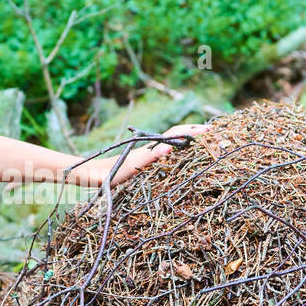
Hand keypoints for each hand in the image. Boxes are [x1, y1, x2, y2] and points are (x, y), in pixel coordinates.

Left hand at [82, 122, 208, 188]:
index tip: (211, 131)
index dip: (193, 132)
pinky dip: (178, 150)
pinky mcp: (143, 163)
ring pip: (172, 142)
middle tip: (214, 133)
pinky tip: (183, 156)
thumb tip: (169, 147)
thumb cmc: (107, 175)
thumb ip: (149, 158)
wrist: (91, 175)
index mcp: (150, 149)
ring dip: (188, 139)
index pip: (176, 135)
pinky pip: (165, 153)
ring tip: (205, 141)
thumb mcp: (129, 168)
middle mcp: (150, 148)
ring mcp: (147, 155)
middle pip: (177, 135)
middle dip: (195, 132)